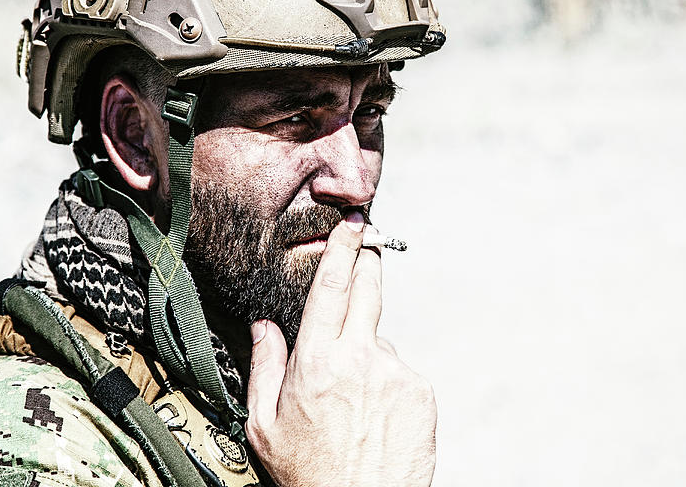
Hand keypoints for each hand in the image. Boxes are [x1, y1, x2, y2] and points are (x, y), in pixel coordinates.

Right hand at [245, 212, 436, 486]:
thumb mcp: (264, 425)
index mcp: (318, 362)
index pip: (331, 288)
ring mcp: (396, 374)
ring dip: (366, 354)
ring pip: (379, 342)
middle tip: (367, 245)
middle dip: (367, 263)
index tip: (351, 223)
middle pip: (368, 291)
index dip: (343, 248)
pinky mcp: (421, 391)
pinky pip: (400, 372)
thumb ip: (264, 366)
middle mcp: (361, 359)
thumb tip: (265, 326)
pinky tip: (374, 415)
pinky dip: (386, 382)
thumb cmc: (308, 474)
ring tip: (353, 402)